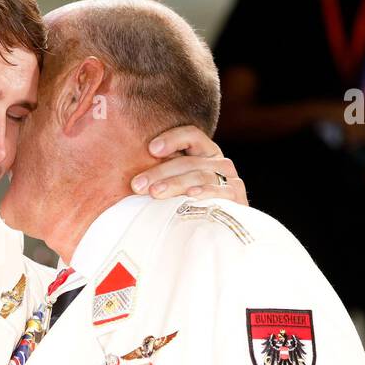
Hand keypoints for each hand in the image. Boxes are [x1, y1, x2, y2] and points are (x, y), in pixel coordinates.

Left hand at [130, 124, 247, 205]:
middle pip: (188, 161)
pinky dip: (205, 192)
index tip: (151, 149)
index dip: (172, 139)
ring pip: (200, 176)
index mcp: (204, 152)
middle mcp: (218, 162)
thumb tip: (128, 178)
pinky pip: (219, 191)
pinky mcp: (236, 197)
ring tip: (155, 193)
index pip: (191, 135)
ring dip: (175, 184)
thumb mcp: (175, 184)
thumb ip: (159, 175)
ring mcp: (229, 179)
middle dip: (160, 172)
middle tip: (138, 185)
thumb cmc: (188, 204)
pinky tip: (190, 196)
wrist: (221, 229)